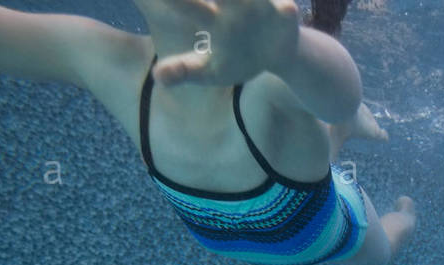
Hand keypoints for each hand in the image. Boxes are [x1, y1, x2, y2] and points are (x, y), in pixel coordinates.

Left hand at [153, 0, 300, 86]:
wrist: (277, 51)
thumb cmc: (238, 57)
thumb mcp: (211, 70)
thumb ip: (184, 70)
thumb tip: (157, 76)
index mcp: (210, 16)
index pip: (187, 5)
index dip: (174, 2)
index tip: (162, 0)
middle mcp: (232, 4)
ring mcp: (259, 5)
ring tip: (253, 3)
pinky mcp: (285, 12)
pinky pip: (285, 7)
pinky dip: (284, 8)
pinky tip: (286, 8)